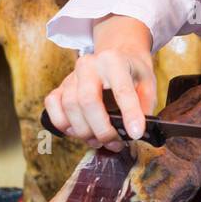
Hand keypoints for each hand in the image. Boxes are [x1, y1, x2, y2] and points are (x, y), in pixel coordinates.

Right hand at [43, 15, 155, 151]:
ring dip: (85, 132)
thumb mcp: (148, 84)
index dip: (129, 114)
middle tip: (115, 142)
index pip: (121, 90)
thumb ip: (145, 105)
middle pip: (87, 100)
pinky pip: (53, 106)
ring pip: (69, 107)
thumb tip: (137, 130)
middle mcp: (89, 65)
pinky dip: (64, 124)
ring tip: (102, 140)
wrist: (116, 59)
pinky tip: (80, 131)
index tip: (136, 133)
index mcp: (114, 60)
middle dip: (102, 129)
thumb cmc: (132, 73)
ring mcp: (71, 76)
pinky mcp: (60, 87)